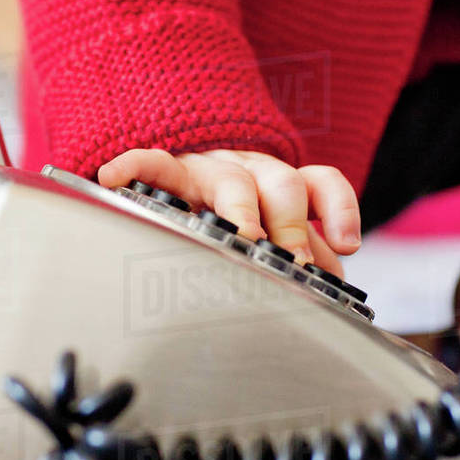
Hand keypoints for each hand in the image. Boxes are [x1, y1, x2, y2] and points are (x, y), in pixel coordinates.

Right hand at [97, 149, 361, 276]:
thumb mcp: (277, 233)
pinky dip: (136, 167)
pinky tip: (113, 178)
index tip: (346, 244)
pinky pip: (154, 163)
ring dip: (242, 213)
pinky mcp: (172, 174)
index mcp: (285, 185)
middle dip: (292, 227)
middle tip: (294, 263)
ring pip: (233, 181)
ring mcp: (212, 170)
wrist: (187, 181)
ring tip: (242, 239)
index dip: (339, 209)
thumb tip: (337, 297)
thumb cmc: (238, 216)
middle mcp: (254, 172)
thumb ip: (309, 257)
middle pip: (284, 185)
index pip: (321, 183)